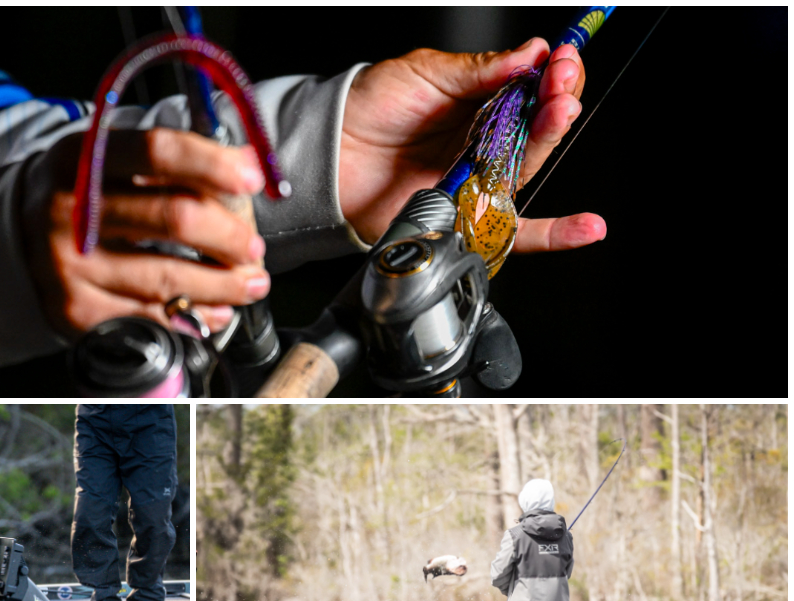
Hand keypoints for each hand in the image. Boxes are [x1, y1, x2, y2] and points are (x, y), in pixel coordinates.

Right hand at [25, 128, 268, 338]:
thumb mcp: (109, 159)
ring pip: (167, 277)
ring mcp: (69, 265)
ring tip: (250, 281)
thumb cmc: (83, 193)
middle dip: (229, 236)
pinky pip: (148, 317)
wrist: (18, 238)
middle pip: (173, 219)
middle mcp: (69, 211)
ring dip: (222, 284)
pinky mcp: (75, 309)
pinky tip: (216, 310)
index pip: (158, 152)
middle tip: (253, 247)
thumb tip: (247, 167)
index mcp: (80, 159)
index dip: (214, 164)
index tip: (254, 179)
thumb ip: (168, 159)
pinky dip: (192, 316)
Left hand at [340, 39, 604, 255]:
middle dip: (555, 102)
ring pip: (529, 166)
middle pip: (538, 127)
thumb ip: (478, 71)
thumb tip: (532, 53)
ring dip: (550, 139)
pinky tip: (587, 228)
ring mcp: (477, 180)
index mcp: (483, 102)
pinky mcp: (464, 215)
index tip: (559, 62)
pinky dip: (552, 234)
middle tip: (558, 88)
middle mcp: (486, 142)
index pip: (535, 88)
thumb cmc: (366, 108)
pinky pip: (513, 230)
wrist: (326, 154)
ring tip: (558, 114)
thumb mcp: (425, 74)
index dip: (553, 75)